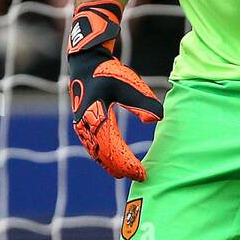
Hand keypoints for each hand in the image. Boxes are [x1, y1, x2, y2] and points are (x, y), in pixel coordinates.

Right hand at [67, 0, 162, 179]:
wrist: (86, 63)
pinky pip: (94, 147)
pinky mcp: (84, 126)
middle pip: (103, 155)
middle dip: (121, 168)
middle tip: (140, 176)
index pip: (112, 149)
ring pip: (97, 153)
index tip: (142, 172)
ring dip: (112, 164)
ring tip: (129, 173)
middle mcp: (86, 125)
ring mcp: (82, 126)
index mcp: (95, 116)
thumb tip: (157, 119)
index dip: (127, 163)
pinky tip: (116, 162)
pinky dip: (105, 157)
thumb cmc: (108, 72)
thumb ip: (143, 101)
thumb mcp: (128, 83)